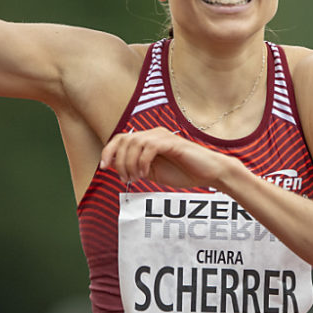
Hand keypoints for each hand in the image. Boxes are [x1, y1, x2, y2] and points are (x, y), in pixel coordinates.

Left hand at [99, 128, 234, 188]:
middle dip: (119, 160)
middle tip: (125, 178)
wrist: (209, 173)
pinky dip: (142, 162)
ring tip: (135, 178)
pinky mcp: (171, 142)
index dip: (108, 151)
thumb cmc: (184, 172)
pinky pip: (149, 147)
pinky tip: (145, 173)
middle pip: (124, 139)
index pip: (120, 138)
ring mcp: (163, 136)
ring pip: (134, 143)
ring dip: (130, 163)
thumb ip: (135, 167)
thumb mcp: (152, 172)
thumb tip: (114, 166)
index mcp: (148, 140)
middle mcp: (154, 133)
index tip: (103, 167)